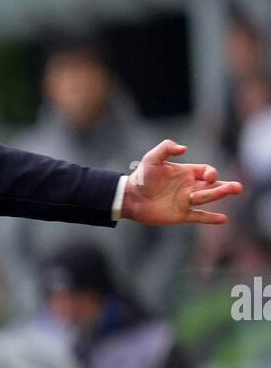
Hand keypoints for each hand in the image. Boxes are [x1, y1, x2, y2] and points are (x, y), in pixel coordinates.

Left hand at [121, 140, 241, 225]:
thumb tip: (184, 149)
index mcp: (186, 173)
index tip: (208, 176)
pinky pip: (198, 216)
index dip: (210, 173)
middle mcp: (189, 187)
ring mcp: (186, 201)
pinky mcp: (180, 215)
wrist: (130, 197)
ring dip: (220, 195)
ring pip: (207, 199)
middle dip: (225, 186)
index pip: (206, 172)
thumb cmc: (141, 176)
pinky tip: (223, 219)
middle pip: (212, 186)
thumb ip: (167, 148)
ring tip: (235, 192)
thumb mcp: (152, 158)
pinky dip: (210, 218)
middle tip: (238, 188)